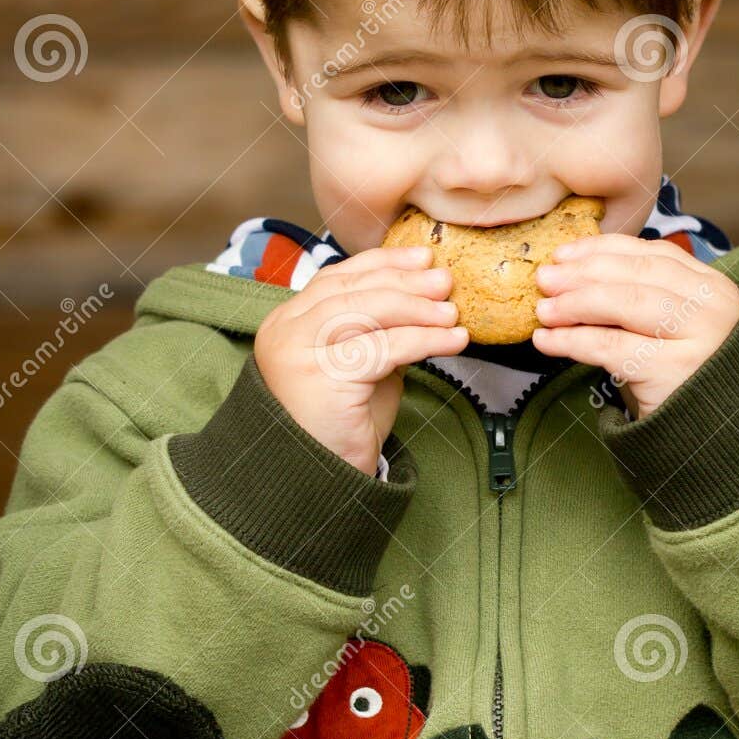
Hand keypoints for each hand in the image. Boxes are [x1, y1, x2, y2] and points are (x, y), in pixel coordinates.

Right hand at [254, 244, 466, 476]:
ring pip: (366, 312)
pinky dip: (424, 340)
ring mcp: (298, 352)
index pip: (338, 277)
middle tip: (445, 281)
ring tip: (452, 313)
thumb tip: (427, 298)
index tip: (422, 258)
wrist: (317, 481)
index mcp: (288, 321)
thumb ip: (378, 330)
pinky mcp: (321, 377)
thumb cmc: (340, 424)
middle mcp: (286, 330)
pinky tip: (452, 340)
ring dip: (418, 309)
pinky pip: (382, 347)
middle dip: (405, 281)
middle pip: (353, 289)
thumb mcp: (360, 364)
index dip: (383, 263)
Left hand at [531, 233, 738, 420]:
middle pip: (636, 274)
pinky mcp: (672, 371)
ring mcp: (696, 338)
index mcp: (712, 288)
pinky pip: (610, 346)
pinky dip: (572, 340)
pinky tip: (548, 340)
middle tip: (545, 278)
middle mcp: (709, 307)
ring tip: (544, 309)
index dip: (603, 249)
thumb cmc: (691, 380)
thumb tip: (574, 274)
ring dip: (574, 303)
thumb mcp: (680, 329)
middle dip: (583, 272)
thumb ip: (647, 298)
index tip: (565, 253)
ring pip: (624, 304)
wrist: (718, 436)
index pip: (652, 254)